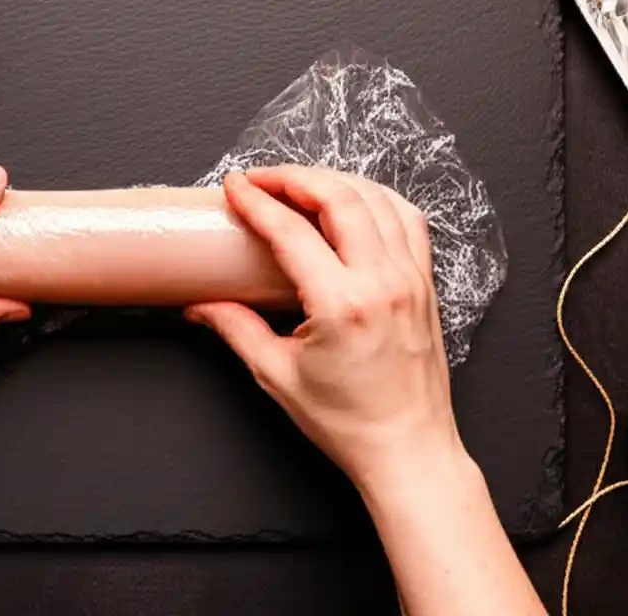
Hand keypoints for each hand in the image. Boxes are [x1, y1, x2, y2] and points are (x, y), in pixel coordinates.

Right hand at [186, 166, 463, 486]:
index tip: (235, 187)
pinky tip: (354, 201)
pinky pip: (408, 220)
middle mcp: (382, 283)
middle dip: (293, 177)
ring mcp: (411, 280)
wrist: (408, 450)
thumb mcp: (277, 375)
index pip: (292, 231)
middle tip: (262, 179)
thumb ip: (236, 329)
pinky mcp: (426, 285)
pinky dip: (378, 199)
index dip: (257, 201)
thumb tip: (201, 304)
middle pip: (339, 197)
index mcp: (342, 305)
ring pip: (378, 199)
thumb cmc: (349, 423)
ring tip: (301, 184)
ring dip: (335, 181)